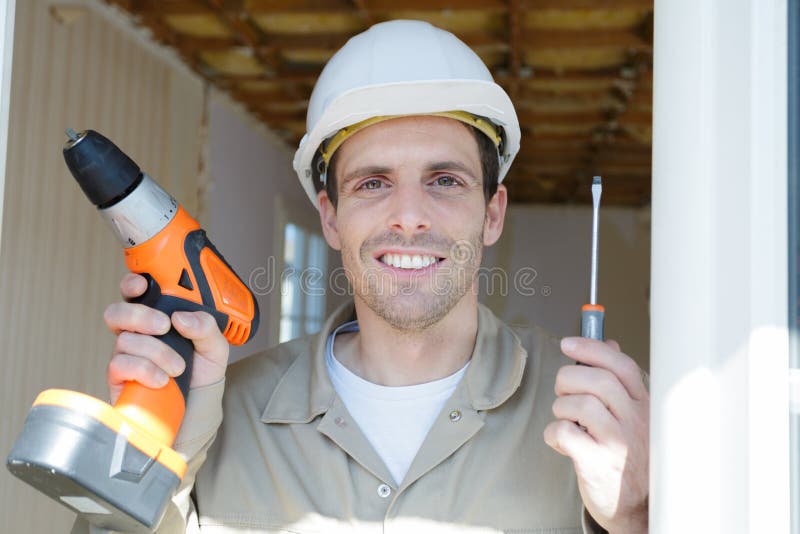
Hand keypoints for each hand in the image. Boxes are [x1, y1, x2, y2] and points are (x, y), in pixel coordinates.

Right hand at [103, 273, 229, 402]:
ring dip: (156, 353)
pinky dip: (145, 371)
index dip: (133, 283)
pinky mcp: (119, 379)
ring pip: (125, 340)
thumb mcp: (215, 347)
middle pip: (117, 312)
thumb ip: (206, 327)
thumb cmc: (202, 374)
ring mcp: (126, 355)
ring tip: (178, 368)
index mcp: (159, 318)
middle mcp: (138, 334)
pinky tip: (162, 380)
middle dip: (139, 315)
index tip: (142, 284)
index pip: (136, 293)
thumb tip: (180, 317)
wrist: (198, 410)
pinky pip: (120, 365)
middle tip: (164, 326)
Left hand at [544, 337, 648, 533]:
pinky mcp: (597, 464)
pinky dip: (553, 432)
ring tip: (566, 420)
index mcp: (644, 406)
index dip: (592, 348)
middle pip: (598, 381)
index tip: (568, 343)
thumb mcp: (633, 416)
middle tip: (563, 392)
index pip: (622, 366)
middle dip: (568, 379)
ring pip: (579, 404)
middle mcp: (636, 422)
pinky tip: (560, 440)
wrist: (638, 507)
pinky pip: (564, 432)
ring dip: (561, 408)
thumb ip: (620, 381)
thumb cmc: (630, 456)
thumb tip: (608, 341)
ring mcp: (618, 444)